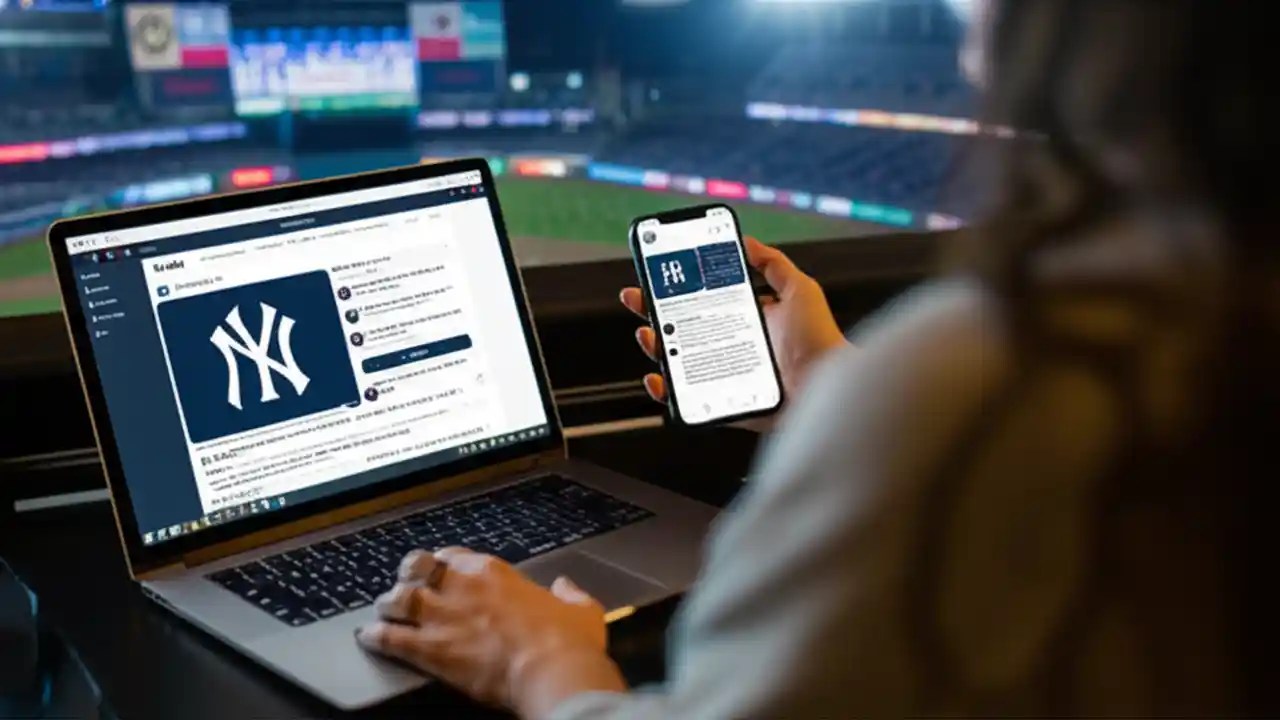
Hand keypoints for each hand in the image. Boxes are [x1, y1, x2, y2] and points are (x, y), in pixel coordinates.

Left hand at [356, 548, 626, 718]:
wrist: (552, 670)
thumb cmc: (567, 642)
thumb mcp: (581, 609)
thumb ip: (570, 594)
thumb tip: (566, 588)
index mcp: (493, 573)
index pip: (454, 556)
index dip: (444, 564)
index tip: (442, 572)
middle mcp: (461, 587)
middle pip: (417, 568)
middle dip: (408, 575)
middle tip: (404, 585)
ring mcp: (443, 617)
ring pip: (397, 600)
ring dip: (388, 606)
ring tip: (383, 613)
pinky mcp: (431, 650)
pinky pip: (391, 639)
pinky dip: (375, 637)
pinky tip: (367, 638)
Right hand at [621, 237, 847, 426]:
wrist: (827, 385)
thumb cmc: (820, 339)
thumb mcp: (800, 289)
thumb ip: (774, 263)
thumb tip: (747, 240)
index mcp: (745, 320)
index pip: (702, 302)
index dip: (677, 289)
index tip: (658, 275)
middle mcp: (731, 347)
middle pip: (681, 329)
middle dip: (654, 313)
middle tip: (637, 299)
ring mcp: (724, 376)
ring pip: (677, 362)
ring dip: (656, 347)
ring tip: (648, 334)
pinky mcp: (723, 403)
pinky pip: (686, 399)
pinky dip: (666, 391)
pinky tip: (658, 378)